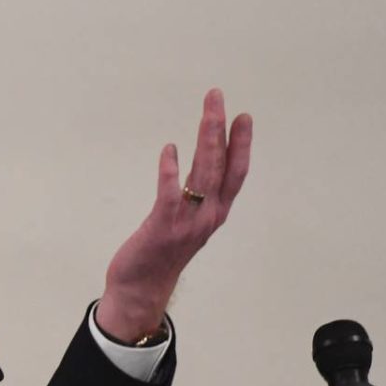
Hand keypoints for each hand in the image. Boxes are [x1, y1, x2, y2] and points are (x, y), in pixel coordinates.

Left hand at [96, 88, 253, 340]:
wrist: (142, 288)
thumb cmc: (162, 252)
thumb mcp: (187, 220)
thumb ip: (195, 194)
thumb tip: (200, 162)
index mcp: (216, 212)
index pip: (235, 173)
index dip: (241, 145)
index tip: (243, 116)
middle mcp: (208, 216)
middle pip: (221, 165)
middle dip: (222, 130)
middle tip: (218, 97)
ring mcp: (188, 222)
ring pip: (202, 174)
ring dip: (205, 140)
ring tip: (206, 112)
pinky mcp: (164, 228)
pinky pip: (170, 195)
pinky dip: (170, 171)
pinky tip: (169, 149)